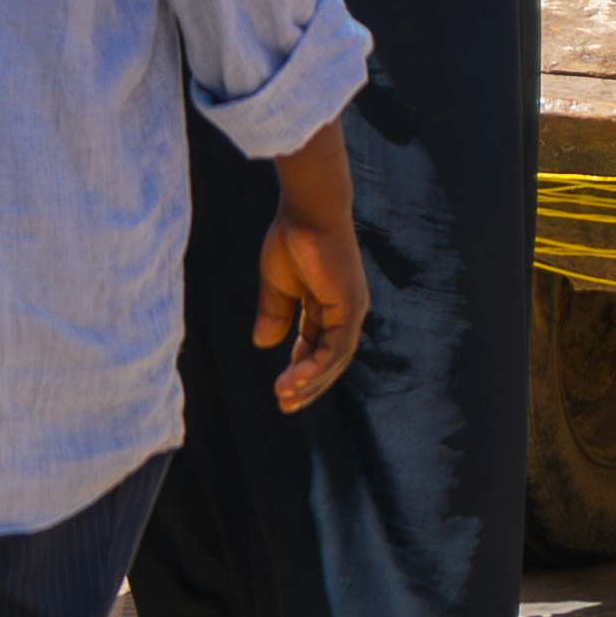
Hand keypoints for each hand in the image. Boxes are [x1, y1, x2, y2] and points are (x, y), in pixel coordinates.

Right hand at [255, 149, 368, 410]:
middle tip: (284, 406)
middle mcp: (346, 310)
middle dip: (307, 384)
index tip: (280, 389)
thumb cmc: (292, 237)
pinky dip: (315, 367)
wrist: (306, 210)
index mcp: (329, 303)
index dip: (300, 369)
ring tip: (283, 397)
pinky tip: (293, 380)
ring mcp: (351, 309)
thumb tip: (263, 345)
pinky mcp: (351, 307)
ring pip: (334, 360)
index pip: (318, 346)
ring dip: (309, 382)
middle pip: (329, 359)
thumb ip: (274, 314)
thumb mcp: (277, 284)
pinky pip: (335, 349)